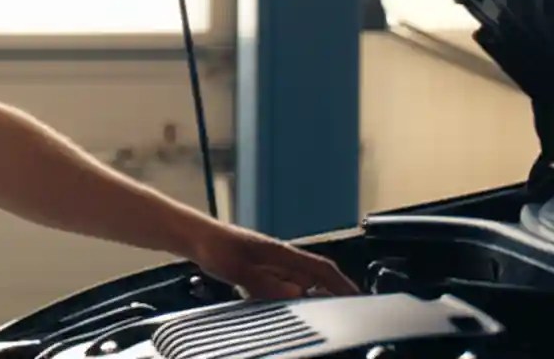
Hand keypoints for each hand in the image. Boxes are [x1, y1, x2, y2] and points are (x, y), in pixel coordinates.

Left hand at [191, 223, 359, 299]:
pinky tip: (270, 304)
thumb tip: (297, 295)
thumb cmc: (213, 247)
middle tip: (335, 316)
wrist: (193, 237)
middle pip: (314, 279)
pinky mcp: (258, 270)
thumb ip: (266, 284)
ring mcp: (269, 263)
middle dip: (327, 296)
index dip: (343, 284)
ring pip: (296, 284)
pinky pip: (278, 287)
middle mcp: (280, 258)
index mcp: (281, 254)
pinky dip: (281, 298)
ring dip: (302, 298)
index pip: (322, 268)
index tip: (360, 298)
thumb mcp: (239, 270)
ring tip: (308, 314)